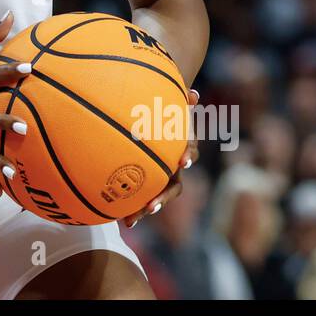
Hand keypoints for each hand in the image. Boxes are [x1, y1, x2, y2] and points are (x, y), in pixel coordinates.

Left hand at [123, 87, 198, 228]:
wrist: (156, 120)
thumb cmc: (162, 109)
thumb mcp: (168, 103)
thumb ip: (178, 98)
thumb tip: (194, 93)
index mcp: (181, 145)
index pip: (190, 149)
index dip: (188, 154)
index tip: (182, 160)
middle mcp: (174, 166)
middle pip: (174, 185)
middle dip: (163, 197)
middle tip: (152, 205)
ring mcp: (163, 178)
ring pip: (159, 197)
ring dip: (149, 208)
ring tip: (134, 218)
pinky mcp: (150, 184)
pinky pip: (144, 201)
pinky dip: (134, 211)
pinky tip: (121, 221)